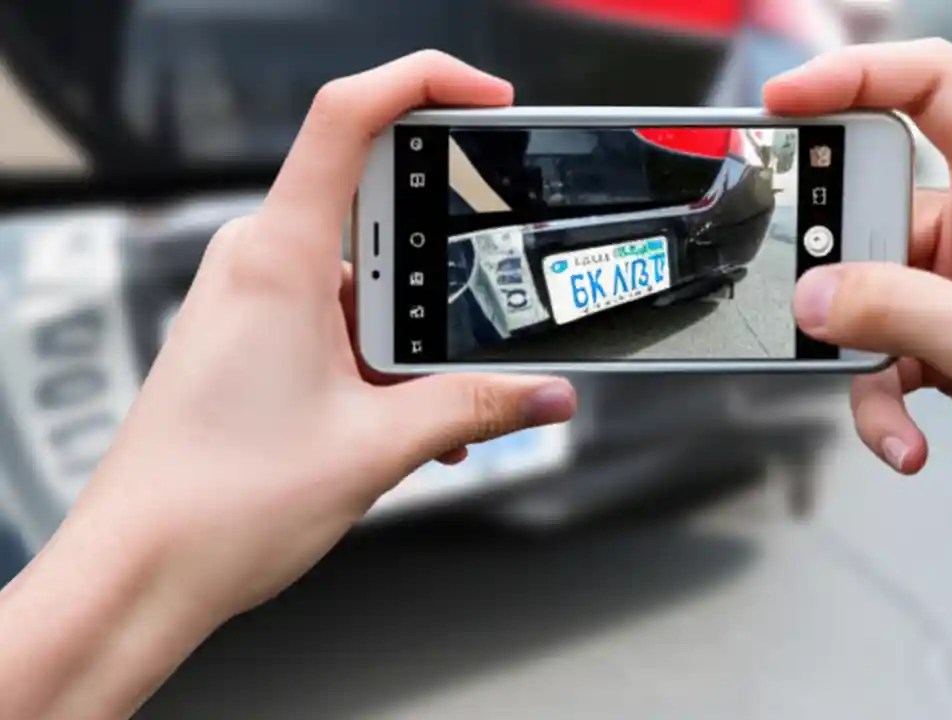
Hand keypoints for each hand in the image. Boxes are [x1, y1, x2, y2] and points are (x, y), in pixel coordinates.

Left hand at [0, 51, 574, 717]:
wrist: (136, 573)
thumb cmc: (216, 506)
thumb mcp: (377, 448)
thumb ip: (475, 409)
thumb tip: (546, 394)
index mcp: (280, 258)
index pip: (349, 117)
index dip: (426, 84)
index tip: (491, 104)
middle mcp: (260, 264)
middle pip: (375, 204)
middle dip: (445, 259)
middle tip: (488, 313)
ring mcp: (255, 302)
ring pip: (366, 279)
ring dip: (421, 333)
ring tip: (448, 402)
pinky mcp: (257, 340)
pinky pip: (343, 323)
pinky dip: (390, 361)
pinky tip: (419, 424)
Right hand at [768, 40, 951, 571]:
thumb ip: (895, 310)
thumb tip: (811, 295)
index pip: (932, 88)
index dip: (854, 78)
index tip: (784, 102)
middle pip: (873, 204)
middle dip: (839, 262)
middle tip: (821, 301)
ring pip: (863, 295)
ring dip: (860, 354)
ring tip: (890, 398)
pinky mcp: (948, 349)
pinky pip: (877, 357)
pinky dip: (876, 402)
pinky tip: (907, 441)